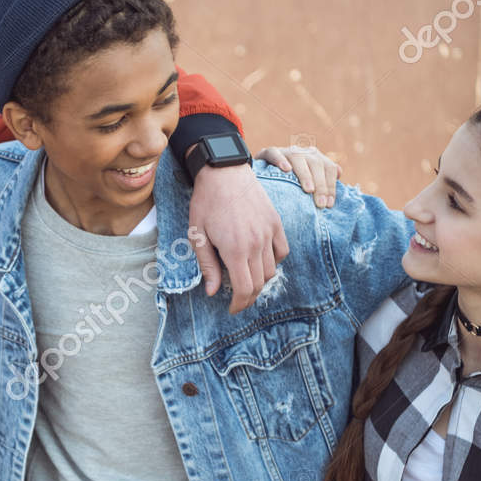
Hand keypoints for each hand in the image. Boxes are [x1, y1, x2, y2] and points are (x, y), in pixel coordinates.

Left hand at [187, 159, 288, 313]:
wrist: (224, 172)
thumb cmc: (205, 203)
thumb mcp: (197, 235)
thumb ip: (207, 265)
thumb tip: (212, 292)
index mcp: (235, 250)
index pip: (245, 289)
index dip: (239, 304)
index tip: (233, 309)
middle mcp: (256, 244)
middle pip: (259, 283)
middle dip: (249, 297)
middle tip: (238, 300)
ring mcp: (268, 233)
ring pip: (272, 269)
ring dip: (261, 280)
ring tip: (248, 280)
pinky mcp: (276, 222)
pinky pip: (282, 250)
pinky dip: (275, 261)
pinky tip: (261, 260)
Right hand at [254, 144, 341, 207]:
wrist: (261, 172)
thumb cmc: (287, 181)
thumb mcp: (307, 180)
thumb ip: (322, 178)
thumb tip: (340, 173)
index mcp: (314, 157)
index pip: (329, 168)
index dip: (331, 186)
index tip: (329, 204)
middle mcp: (302, 152)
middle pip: (316, 164)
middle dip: (321, 185)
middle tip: (321, 204)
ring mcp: (285, 151)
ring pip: (298, 158)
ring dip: (305, 174)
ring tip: (308, 190)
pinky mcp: (268, 152)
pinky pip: (274, 153)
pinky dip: (280, 160)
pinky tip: (286, 170)